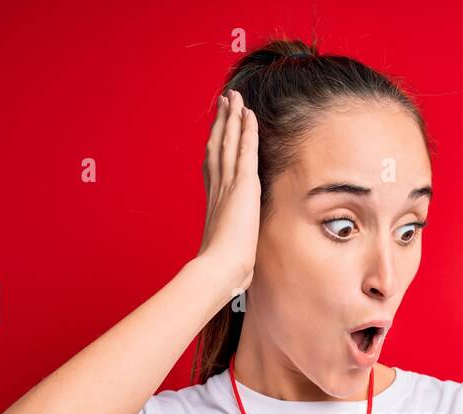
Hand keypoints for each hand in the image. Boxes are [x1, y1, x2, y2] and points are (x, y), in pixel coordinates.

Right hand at [197, 89, 259, 290]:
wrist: (220, 267)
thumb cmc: (223, 266)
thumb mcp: (229, 250)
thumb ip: (232, 244)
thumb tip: (238, 261)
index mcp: (214, 201)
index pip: (214, 165)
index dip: (215, 144)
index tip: (217, 129)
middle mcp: (217, 187)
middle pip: (217, 146)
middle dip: (221, 122)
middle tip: (224, 101)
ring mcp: (228, 184)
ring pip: (228, 142)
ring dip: (231, 117)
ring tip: (233, 97)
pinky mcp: (243, 184)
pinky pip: (244, 149)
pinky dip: (246, 130)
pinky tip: (248, 113)